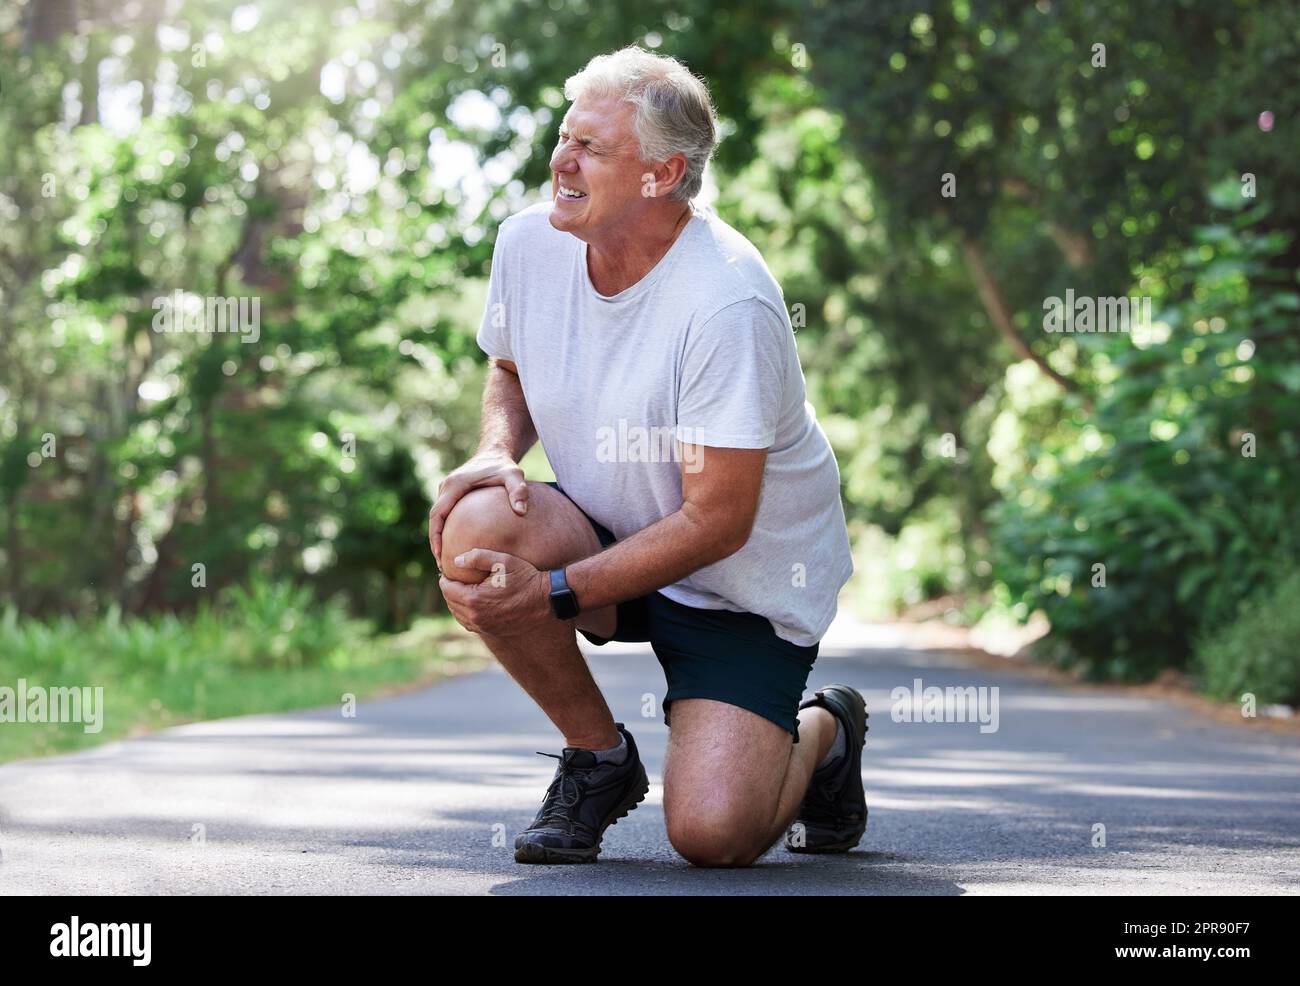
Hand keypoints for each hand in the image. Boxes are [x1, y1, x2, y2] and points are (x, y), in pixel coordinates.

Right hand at [428, 450, 528, 568]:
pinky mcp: (453, 494)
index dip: (435, 536)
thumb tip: (521, 511)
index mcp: (455, 485)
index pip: (437, 514)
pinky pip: (446, 515)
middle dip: (435, 542)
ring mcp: (448, 490)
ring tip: (447, 562)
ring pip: (438, 518)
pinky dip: (447, 531)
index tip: (439, 555)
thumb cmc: (504, 464)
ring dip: (440, 538)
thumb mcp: (514, 475)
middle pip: (434, 519)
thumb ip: (518, 491)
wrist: (496, 452)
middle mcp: (446, 487)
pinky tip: (457, 546)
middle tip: (442, 566)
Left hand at [438, 549, 551, 636]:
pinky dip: (465, 614)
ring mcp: (483, 626)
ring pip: (458, 615)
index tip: (448, 570)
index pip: (447, 588)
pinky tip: (471, 604)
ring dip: (456, 603)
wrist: (545, 600)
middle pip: (450, 602)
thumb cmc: (525, 578)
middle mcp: (475, 616)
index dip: (445, 577)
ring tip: (460, 590)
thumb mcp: (503, 561)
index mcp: (474, 599)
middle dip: (449, 590)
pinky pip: (469, 624)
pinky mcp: (491, 631)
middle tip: (453, 579)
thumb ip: (477, 557)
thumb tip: (456, 561)